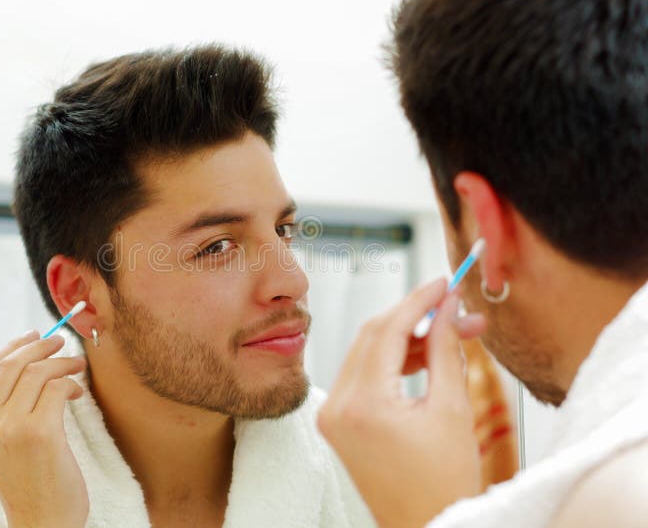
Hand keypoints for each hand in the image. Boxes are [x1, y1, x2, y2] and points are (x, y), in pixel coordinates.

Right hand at [0, 331, 88, 527]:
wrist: (40, 520)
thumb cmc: (26, 480)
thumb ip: (1, 409)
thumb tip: (27, 361)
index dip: (12, 347)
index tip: (34, 336)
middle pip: (11, 364)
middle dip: (40, 346)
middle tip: (62, 342)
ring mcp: (10, 428)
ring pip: (37, 372)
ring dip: (62, 363)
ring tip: (77, 367)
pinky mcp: (40, 433)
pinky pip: (57, 388)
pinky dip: (71, 384)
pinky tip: (77, 395)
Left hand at [317, 279, 483, 527]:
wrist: (426, 527)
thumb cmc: (444, 484)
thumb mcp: (452, 410)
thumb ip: (446, 350)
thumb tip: (448, 307)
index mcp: (363, 405)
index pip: (387, 330)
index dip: (418, 300)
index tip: (443, 283)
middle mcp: (337, 405)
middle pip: (372, 335)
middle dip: (414, 316)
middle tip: (453, 306)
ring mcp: (332, 414)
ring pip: (367, 351)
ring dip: (405, 337)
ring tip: (451, 332)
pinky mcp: (337, 420)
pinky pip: (363, 373)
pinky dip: (391, 359)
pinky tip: (424, 353)